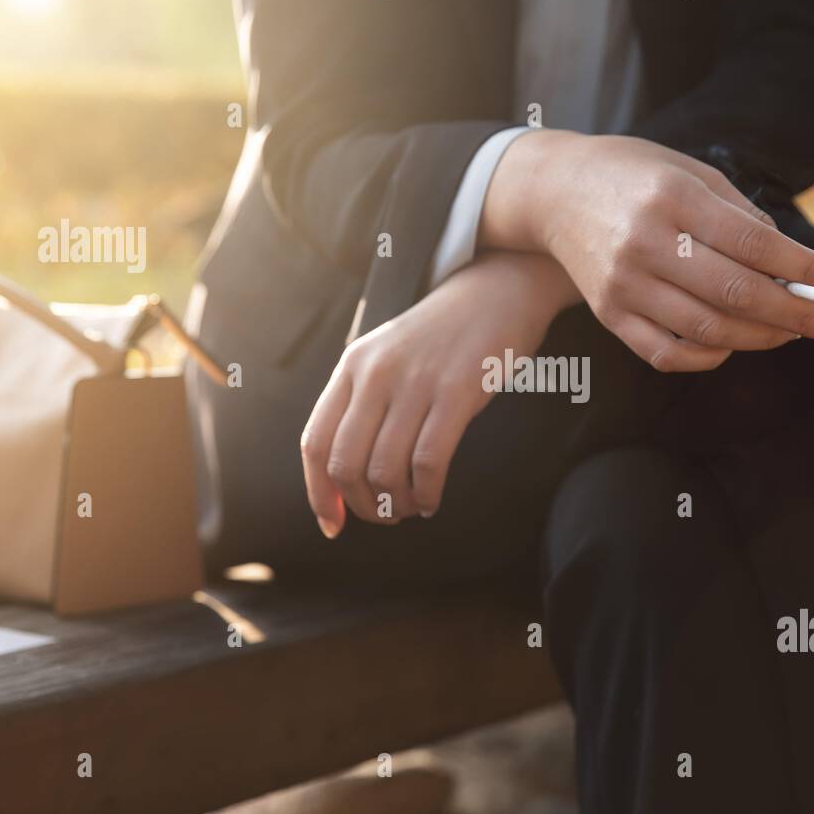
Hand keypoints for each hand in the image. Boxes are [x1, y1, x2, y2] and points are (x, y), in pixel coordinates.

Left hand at [300, 251, 577, 537]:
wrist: (498, 290)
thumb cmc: (443, 335)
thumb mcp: (387, 356)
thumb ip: (363, 403)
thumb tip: (345, 476)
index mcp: (351, 366)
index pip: (315, 442)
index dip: (319, 493)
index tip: (333, 523)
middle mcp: (376, 374)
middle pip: (346, 464)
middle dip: (363, 505)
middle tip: (385, 516)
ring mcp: (416, 382)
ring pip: (386, 469)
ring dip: (397, 505)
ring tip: (413, 508)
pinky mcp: (457, 393)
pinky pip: (429, 462)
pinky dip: (427, 494)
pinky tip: (433, 499)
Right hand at [479, 131, 813, 371]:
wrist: (554, 192)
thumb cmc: (634, 176)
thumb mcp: (689, 172)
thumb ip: (740, 215)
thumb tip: (791, 265)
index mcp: (674, 198)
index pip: (754, 246)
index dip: (805, 271)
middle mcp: (646, 243)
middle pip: (737, 294)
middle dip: (796, 315)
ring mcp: (624, 283)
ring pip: (708, 330)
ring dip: (761, 338)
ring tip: (790, 332)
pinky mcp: (609, 313)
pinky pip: (666, 353)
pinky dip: (709, 358)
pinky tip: (734, 345)